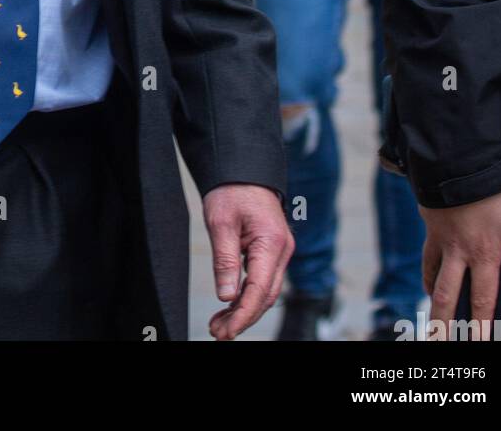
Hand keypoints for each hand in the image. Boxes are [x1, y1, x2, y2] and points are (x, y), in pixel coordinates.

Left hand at [204, 183, 293, 339]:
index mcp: (272, 243)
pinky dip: (248, 295)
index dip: (242, 315)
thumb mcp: (221, 223)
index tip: (225, 332)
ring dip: (245, 309)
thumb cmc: (232, 190)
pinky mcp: (273, 250)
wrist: (244, 168)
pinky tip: (231, 304)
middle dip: (243, 318)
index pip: (259, 290)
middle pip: (266, 296)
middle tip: (218, 333)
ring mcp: (280, 250)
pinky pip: (264, 279)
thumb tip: (226, 296)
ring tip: (220, 324)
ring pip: (266, 290)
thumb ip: (225, 260)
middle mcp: (282, 250)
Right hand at [421, 182, 500, 338]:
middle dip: (444, 324)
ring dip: (434, 302)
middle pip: (448, 296)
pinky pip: (427, 257)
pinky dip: (428, 275)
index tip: (480, 344)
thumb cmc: (495, 184)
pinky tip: (430, 285)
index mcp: (484, 252)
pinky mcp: (429, 226)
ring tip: (435, 322)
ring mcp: (440, 239)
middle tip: (439, 343)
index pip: (483, 299)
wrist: (456, 155)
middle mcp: (458, 252)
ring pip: (432, 278)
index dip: (483, 326)